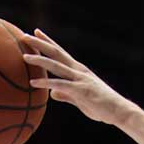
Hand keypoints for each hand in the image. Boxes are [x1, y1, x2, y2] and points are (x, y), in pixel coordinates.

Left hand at [21, 30, 135, 126]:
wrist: (119, 111)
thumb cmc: (101, 106)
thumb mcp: (80, 99)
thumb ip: (65, 94)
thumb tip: (52, 93)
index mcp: (78, 70)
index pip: (60, 52)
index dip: (47, 42)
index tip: (35, 32)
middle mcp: (78, 70)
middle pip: (56, 53)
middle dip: (40, 43)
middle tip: (24, 35)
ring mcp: (79, 79)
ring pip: (56, 66)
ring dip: (39, 60)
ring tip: (24, 56)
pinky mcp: (80, 91)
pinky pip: (60, 85)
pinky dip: (46, 83)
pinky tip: (34, 83)